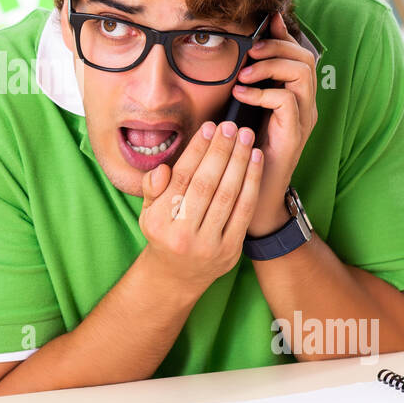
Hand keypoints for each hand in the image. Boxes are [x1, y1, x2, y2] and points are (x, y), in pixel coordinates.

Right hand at [138, 119, 265, 293]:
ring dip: (240, 162)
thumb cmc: (163, 233)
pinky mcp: (231, 250)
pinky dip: (251, 183)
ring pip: (228, 195)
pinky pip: (243, 211)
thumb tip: (163, 169)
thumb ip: (152, 188)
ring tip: (246, 137)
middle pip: (206, 184)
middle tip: (231, 126)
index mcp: (158, 222)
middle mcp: (182, 235)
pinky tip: (256, 160)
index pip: (180, 178)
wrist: (178, 276)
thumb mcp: (147, 212)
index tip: (209, 127)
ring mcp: (208, 245)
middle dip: (221, 151)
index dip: (197, 150)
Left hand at [232, 12, 318, 236]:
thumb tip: (231, 58)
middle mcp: (305, 105)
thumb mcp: (239, 112)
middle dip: (276, 46)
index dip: (285, 34)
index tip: (266, 19)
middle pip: (305, 58)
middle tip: (249, 50)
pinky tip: (243, 95)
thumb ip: (241, 87)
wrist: (251, 198)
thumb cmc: (242, 154)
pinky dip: (264, 92)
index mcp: (295, 96)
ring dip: (271, 65)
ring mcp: (304, 119)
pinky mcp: (295, 134)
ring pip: (302, 73)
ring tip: (245, 73)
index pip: (300, 54)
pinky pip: (288, 100)